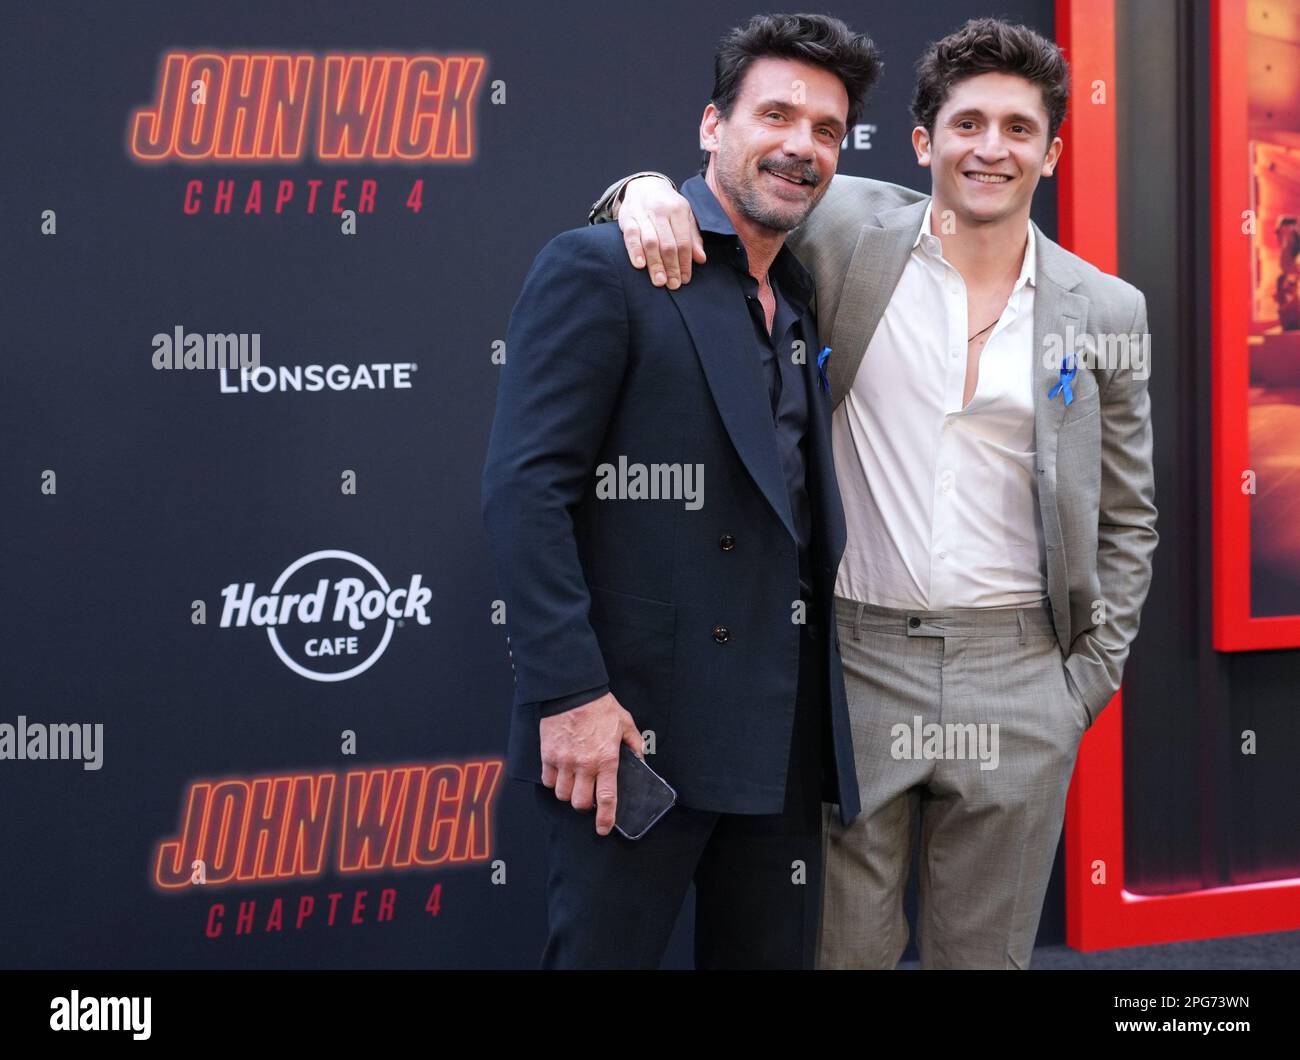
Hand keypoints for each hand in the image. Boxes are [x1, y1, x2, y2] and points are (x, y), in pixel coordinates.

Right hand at [540, 691, 643, 834]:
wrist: (572, 690)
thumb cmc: (600, 706)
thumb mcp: (625, 723)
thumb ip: (635, 744)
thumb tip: (641, 760)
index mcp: (606, 759)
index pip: (606, 798)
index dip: (605, 818)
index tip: (603, 828)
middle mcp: (584, 765)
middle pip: (579, 803)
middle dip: (584, 805)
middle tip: (587, 796)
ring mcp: (563, 761)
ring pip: (562, 795)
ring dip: (568, 793)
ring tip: (574, 783)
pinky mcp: (547, 755)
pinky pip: (548, 780)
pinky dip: (553, 781)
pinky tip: (560, 773)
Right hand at [615, 176, 705, 287]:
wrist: (643, 185)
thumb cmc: (667, 206)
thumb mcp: (685, 216)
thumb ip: (692, 237)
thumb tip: (701, 259)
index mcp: (679, 210)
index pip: (684, 241)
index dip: (685, 262)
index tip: (685, 279)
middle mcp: (661, 211)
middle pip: (668, 244)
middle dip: (672, 267)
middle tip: (673, 285)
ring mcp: (643, 214)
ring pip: (651, 242)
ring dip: (656, 264)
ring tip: (660, 281)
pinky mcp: (627, 218)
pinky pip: (631, 236)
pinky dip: (635, 251)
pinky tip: (640, 265)